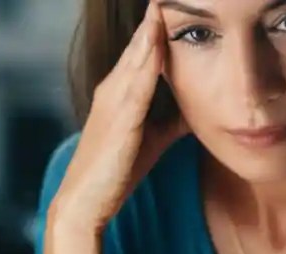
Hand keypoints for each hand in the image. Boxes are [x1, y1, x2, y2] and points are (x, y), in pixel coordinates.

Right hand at [48, 0, 188, 237]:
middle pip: (140, 43)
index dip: (159, 26)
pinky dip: (147, 58)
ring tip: (165, 1)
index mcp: (120, 92)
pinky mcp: (119, 119)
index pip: (143, 49)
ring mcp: (113, 101)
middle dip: (156, 17)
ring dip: (153, 27)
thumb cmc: (116, 172)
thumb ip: (173, 120)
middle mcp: (113, 89)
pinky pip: (136, 82)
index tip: (176, 3)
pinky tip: (158, 38)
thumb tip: (200, 109)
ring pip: (137, 55)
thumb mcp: (152, 139)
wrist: (85, 202)